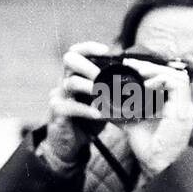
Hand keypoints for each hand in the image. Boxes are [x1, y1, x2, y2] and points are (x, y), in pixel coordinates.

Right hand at [43, 41, 110, 163]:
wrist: (68, 144)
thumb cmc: (87, 120)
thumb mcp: (101, 101)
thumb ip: (111, 88)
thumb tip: (135, 74)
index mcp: (74, 76)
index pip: (77, 52)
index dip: (89, 47)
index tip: (105, 50)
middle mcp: (64, 82)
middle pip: (69, 60)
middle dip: (89, 65)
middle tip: (103, 75)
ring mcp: (58, 96)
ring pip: (70, 82)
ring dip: (91, 87)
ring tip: (106, 94)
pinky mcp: (57, 112)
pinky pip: (69, 107)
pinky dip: (86, 109)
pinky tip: (98, 114)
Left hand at [119, 57, 192, 176]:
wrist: (156, 164)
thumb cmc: (147, 147)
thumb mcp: (131, 123)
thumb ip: (121, 112)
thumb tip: (102, 104)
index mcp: (173, 105)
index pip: (168, 78)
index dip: (151, 69)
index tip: (131, 65)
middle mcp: (182, 104)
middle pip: (174, 73)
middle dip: (152, 66)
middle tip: (132, 64)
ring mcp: (185, 107)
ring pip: (178, 76)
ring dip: (157, 71)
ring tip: (139, 72)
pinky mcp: (183, 111)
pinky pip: (177, 85)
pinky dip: (161, 81)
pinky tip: (146, 85)